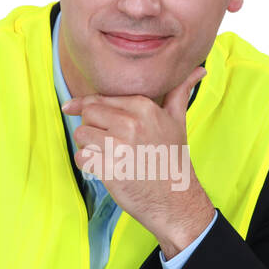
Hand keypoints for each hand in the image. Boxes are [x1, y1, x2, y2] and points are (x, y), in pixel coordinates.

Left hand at [62, 67, 215, 258]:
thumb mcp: (178, 120)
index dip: (84, 105)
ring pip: (81, 135)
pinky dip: (88, 165)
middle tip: (110, 144)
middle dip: (92, 128)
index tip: (69, 108)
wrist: (176, 200)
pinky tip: (106, 170)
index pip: (100, 99)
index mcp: (144, 107)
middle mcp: (131, 123)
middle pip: (87, 114)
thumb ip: (180, 92)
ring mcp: (119, 146)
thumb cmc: (173, 159)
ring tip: (109, 157)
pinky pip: (82, 158)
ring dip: (89, 147)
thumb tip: (199, 68)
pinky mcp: (109, 169)